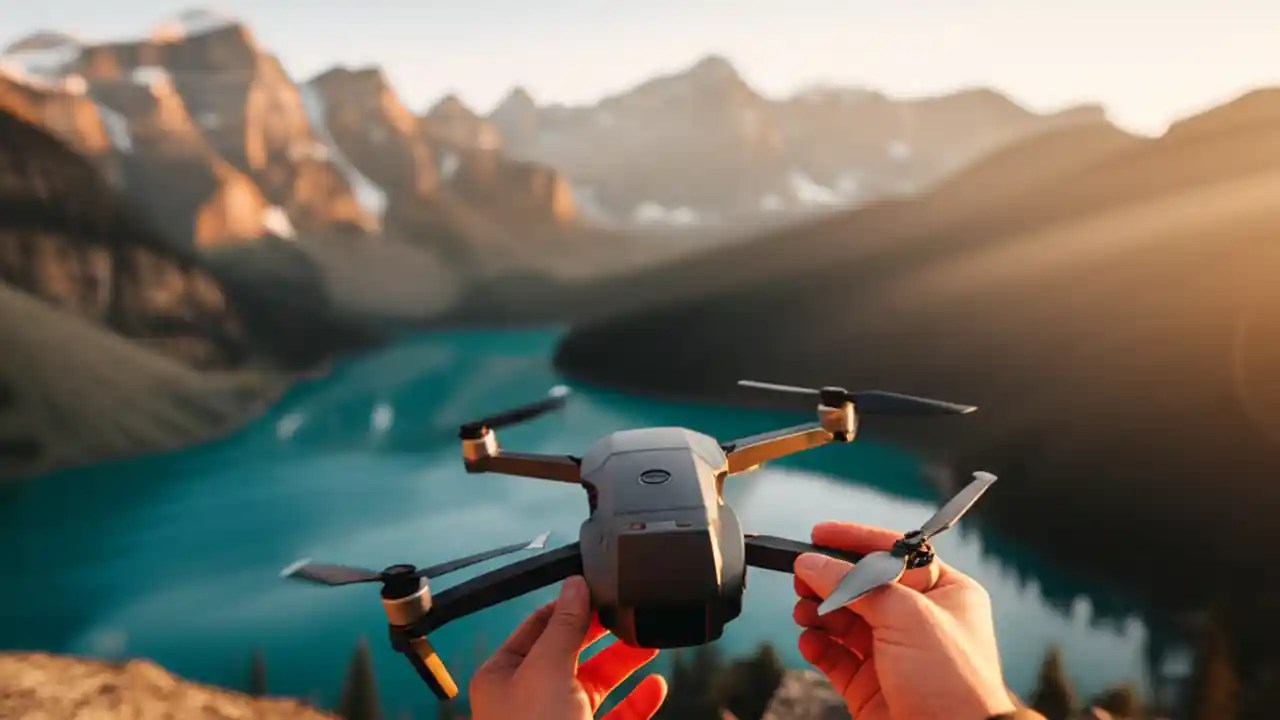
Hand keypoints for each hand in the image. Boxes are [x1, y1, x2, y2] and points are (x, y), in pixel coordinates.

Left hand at [470, 576, 667, 719]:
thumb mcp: (546, 669)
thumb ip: (565, 626)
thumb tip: (576, 583)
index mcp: (505, 675)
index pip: (539, 626)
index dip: (570, 604)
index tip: (600, 586)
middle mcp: (530, 697)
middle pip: (571, 651)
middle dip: (602, 632)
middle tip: (630, 609)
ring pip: (597, 683)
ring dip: (624, 662)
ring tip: (650, 641)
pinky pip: (618, 715)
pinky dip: (638, 700)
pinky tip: (656, 686)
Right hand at [793, 522, 1016, 719]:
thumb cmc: (950, 681)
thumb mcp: (906, 615)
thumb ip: (855, 584)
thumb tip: (813, 563)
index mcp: (944, 593)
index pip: (894, 553)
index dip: (856, 541)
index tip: (820, 534)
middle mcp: (919, 621)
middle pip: (862, 587)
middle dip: (830, 581)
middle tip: (802, 577)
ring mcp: (893, 653)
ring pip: (844, 620)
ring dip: (819, 612)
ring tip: (804, 612)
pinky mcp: (870, 684)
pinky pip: (835, 655)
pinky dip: (818, 645)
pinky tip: (810, 640)